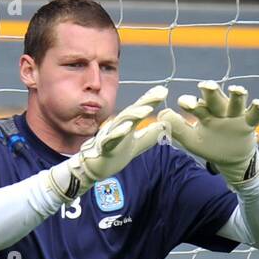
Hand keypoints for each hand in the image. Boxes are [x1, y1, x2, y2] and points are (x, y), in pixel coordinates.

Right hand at [45, 84, 168, 200]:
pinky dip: (118, 133)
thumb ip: (149, 135)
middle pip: (133, 110)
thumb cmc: (114, 153)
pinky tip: (127, 128)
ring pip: (122, 122)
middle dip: (146, 101)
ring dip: (134, 114)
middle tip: (161, 92)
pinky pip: (111, 139)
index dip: (151, 100)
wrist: (94, 167)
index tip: (163, 90)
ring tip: (147, 109)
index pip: (140, 109)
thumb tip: (164, 126)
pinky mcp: (105, 147)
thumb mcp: (136, 145)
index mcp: (127, 125)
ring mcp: (111, 135)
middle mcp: (119, 126)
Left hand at [158, 80, 258, 185]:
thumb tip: (160, 114)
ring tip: (236, 89)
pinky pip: (255, 115)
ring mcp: (235, 116)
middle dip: (211, 91)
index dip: (190, 103)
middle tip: (205, 85)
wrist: (231, 160)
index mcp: (204, 112)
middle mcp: (220, 110)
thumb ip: (177, 128)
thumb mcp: (191, 140)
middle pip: (215, 98)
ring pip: (236, 102)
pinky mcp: (248, 124)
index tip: (184, 104)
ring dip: (237, 95)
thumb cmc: (210, 146)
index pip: (196, 105)